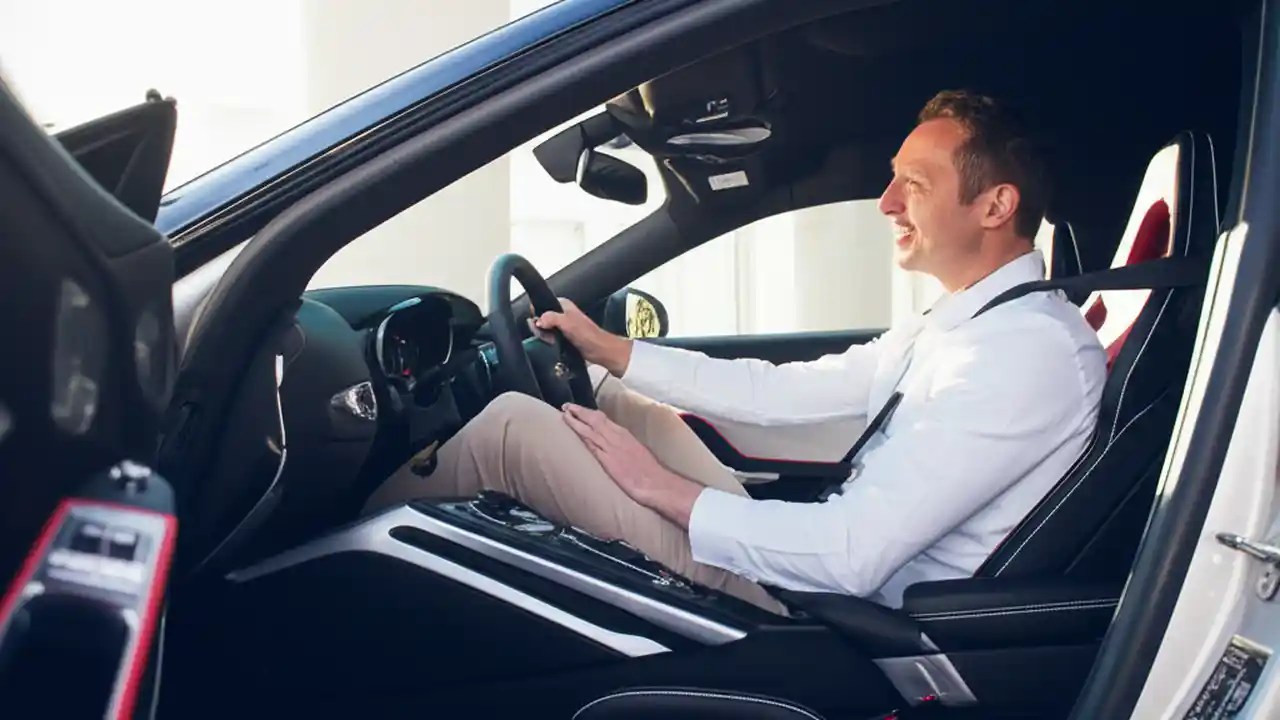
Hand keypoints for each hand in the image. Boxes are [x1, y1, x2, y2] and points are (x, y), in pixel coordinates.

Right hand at [535, 298, 632, 375]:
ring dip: (545, 336)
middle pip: (539, 318)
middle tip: (549, 334)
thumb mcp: (567, 322)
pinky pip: (548, 338)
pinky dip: (548, 342)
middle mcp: (560, 313)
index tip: (541, 324)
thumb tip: (538, 320)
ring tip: (553, 340)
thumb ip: (551, 318)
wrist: (598, 349)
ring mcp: (561, 325)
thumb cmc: (588, 334)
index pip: (540, 304)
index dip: (537, 314)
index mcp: (562, 304)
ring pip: (543, 329)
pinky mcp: (561, 336)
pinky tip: (554, 344)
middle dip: (540, 328)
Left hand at [561, 403, 701, 526]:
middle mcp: (617, 436)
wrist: (655, 482)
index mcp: (624, 434)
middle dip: (579, 411)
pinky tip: (573, 429)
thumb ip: (624, 447)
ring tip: (564, 413)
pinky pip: (591, 443)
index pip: (603, 419)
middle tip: (566, 406)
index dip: (589, 413)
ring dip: (576, 420)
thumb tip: (616, 447)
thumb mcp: (636, 452)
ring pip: (590, 428)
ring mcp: (611, 447)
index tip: (579, 409)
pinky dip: (581, 433)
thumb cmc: (648, 471)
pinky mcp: (607, 459)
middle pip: (594, 419)